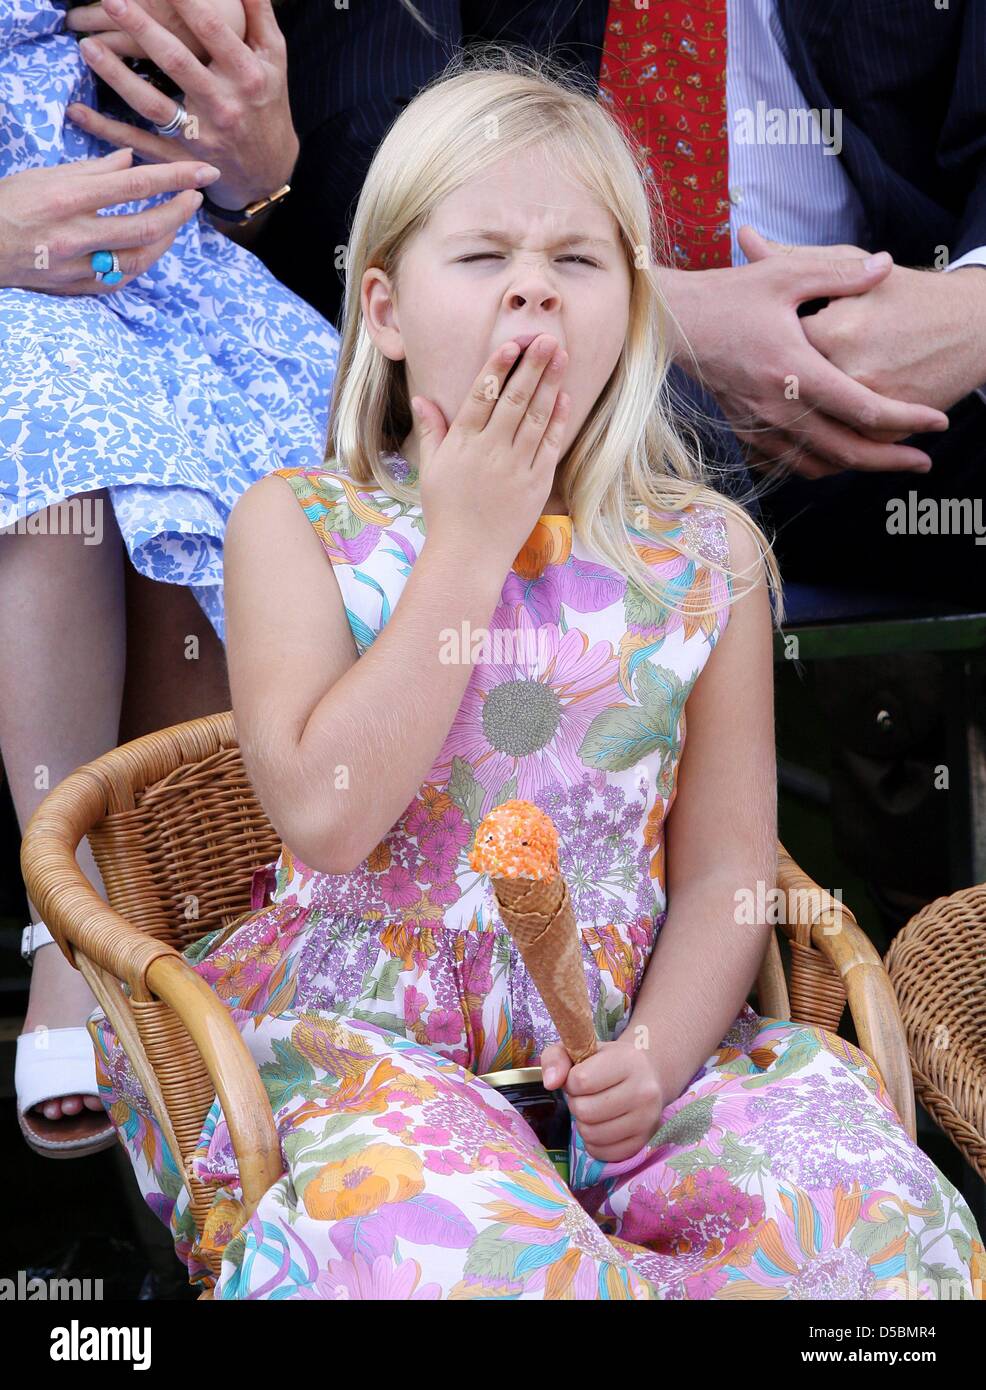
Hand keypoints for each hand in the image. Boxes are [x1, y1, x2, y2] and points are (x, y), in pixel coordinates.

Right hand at [0, 148, 219, 293]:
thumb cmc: (9, 204)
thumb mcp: (45, 175)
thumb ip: (92, 169)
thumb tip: (129, 159)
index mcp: (68, 198)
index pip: (134, 185)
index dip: (174, 178)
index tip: (202, 172)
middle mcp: (76, 234)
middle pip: (146, 227)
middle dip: (179, 212)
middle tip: (196, 197)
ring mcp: (79, 266)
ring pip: (140, 258)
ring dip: (165, 239)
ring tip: (176, 221)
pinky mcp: (78, 287)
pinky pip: (122, 277)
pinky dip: (141, 261)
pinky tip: (150, 247)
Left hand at [65, 0, 296, 211]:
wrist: (269, 170)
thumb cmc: (268, 104)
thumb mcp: (275, 59)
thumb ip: (259, 15)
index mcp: (247, 76)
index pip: (213, 30)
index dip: (187, 1)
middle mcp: (224, 105)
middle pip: (177, 62)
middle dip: (143, 29)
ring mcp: (201, 136)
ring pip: (153, 104)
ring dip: (117, 75)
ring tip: (88, 46)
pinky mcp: (182, 160)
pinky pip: (139, 144)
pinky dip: (107, 130)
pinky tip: (78, 111)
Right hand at [414, 334, 570, 574]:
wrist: (468, 555)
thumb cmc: (446, 512)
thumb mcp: (432, 468)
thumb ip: (432, 431)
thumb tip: (421, 399)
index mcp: (463, 443)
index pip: (482, 395)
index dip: (499, 366)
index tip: (513, 344)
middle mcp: (491, 450)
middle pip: (515, 398)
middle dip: (532, 365)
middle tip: (547, 338)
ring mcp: (516, 466)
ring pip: (536, 416)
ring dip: (550, 383)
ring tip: (560, 356)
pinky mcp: (537, 483)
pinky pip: (549, 444)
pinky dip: (558, 419)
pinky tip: (564, 396)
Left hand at [540, 1037, 663, 1163]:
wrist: (646, 1076)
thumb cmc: (607, 1062)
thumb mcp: (581, 1048)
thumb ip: (556, 1057)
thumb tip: (550, 1083)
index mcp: (628, 1061)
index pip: (581, 1080)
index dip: (570, 1082)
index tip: (578, 1078)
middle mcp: (644, 1091)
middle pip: (585, 1111)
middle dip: (576, 1104)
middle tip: (585, 1097)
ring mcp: (646, 1120)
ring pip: (592, 1134)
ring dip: (584, 1124)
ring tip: (594, 1110)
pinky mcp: (643, 1142)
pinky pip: (602, 1153)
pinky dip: (594, 1143)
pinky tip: (601, 1126)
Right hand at [662, 225, 949, 479]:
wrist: (672, 326)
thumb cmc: (726, 296)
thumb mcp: (784, 274)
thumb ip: (838, 273)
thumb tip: (885, 265)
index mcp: (795, 370)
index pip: (862, 407)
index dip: (905, 420)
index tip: (935, 425)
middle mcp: (778, 407)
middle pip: (845, 450)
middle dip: (889, 461)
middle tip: (922, 463)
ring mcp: (758, 425)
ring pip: (816, 464)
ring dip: (854, 468)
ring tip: (883, 462)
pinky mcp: (744, 431)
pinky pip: (785, 464)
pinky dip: (816, 466)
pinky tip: (834, 458)